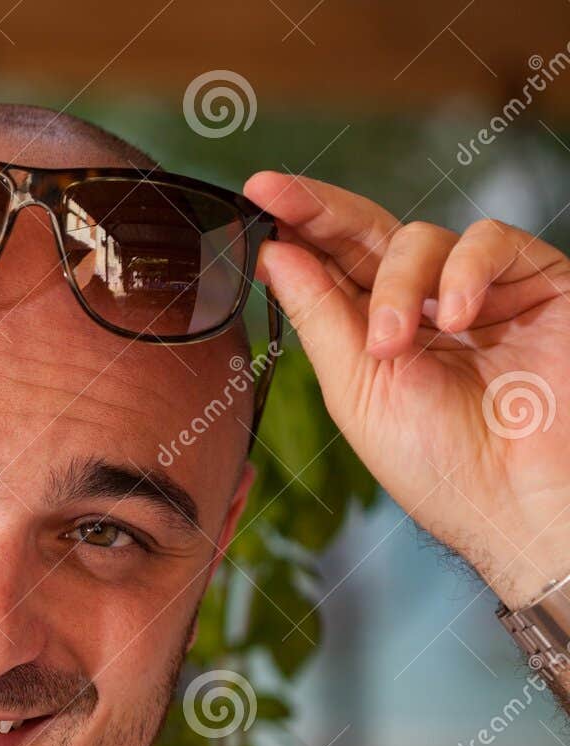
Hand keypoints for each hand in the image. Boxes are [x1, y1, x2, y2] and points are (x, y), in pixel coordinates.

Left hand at [243, 172, 569, 605]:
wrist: (520, 500)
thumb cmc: (441, 465)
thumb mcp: (357, 390)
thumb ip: (321, 317)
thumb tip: (276, 253)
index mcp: (377, 332)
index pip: (333, 264)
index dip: (298, 226)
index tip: (257, 194)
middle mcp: (425, 305)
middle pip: (368, 233)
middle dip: (319, 212)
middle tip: (275, 195)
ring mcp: (481, 291)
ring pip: (420, 239)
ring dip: (394, 285)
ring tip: (392, 346)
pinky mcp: (538, 282)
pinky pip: (489, 241)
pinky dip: (463, 271)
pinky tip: (452, 319)